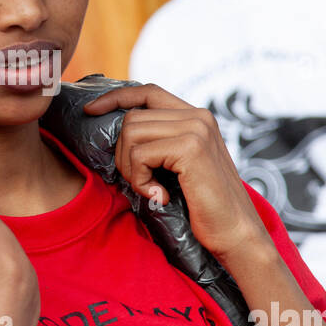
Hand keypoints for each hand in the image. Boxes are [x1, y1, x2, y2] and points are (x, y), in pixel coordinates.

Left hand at [82, 84, 270, 265]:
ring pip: (131, 134)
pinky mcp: (191, 148)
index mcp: (196, 117)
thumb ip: (158, 142)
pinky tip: (159, 196)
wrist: (235, 234)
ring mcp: (196, 129)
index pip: (147, 92)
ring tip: (151, 190)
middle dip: (123, 154)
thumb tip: (117, 132)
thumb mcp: (177, 166)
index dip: (115, 97)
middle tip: (141, 183)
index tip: (90, 111)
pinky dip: (140, 181)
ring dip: (131, 169)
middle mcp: (198, 116)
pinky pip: (140, 156)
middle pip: (132, 118)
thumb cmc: (203, 206)